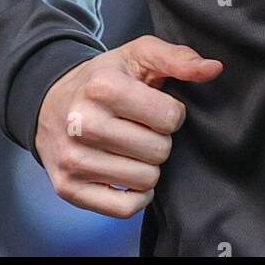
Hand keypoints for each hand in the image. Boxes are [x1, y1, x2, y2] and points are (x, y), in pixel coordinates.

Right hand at [34, 35, 222, 217]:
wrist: (50, 103)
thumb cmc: (104, 78)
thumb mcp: (138, 55)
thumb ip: (178, 58)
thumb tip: (214, 69)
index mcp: (103, 86)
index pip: (170, 117)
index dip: (172, 113)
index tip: (156, 107)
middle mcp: (83, 124)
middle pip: (159, 151)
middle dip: (159, 139)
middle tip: (142, 128)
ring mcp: (73, 159)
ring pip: (146, 180)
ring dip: (148, 166)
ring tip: (132, 147)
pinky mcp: (69, 188)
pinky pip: (125, 208)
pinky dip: (137, 196)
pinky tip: (129, 173)